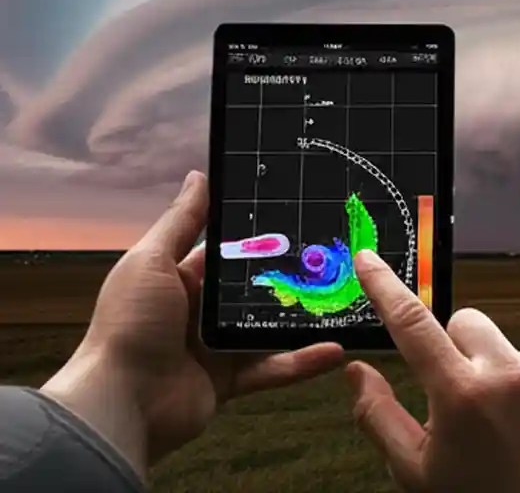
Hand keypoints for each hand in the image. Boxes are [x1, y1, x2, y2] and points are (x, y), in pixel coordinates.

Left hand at [41, 171, 344, 478]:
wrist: (121, 402)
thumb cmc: (133, 323)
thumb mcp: (152, 261)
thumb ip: (180, 222)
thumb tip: (199, 175)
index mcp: (176, 280)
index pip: (220, 252)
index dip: (252, 235)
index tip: (293, 214)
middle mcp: (197, 312)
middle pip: (250, 289)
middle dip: (286, 274)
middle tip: (332, 254)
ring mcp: (214, 348)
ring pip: (266, 327)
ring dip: (301, 317)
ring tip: (341, 299)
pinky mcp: (229, 382)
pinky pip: (272, 368)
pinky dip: (303, 362)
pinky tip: (335, 348)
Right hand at [345, 249, 519, 492]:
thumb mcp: (416, 473)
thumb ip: (379, 416)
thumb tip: (356, 371)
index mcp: (462, 396)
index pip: (413, 325)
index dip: (386, 288)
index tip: (370, 259)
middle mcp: (510, 375)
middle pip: (465, 323)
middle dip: (453, 350)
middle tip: (455, 397)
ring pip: (504, 346)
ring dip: (495, 371)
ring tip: (502, 427)